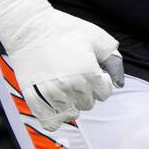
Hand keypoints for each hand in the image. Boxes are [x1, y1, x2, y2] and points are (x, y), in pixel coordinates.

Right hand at [11, 12, 123, 129]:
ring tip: (65, 86)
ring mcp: (51, 94)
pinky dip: (54, 118)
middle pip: (88, 104)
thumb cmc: (64, 28)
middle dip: (87, 92)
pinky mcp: (33, 97)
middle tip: (77, 75)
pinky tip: (55, 105)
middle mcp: (72, 87)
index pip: (105, 93)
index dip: (101, 81)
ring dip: (71, 103)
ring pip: (71, 114)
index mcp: (89, 73)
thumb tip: (119, 82)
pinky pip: (49, 121)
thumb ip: (113, 59)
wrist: (29, 27)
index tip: (93, 70)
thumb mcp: (96, 36)